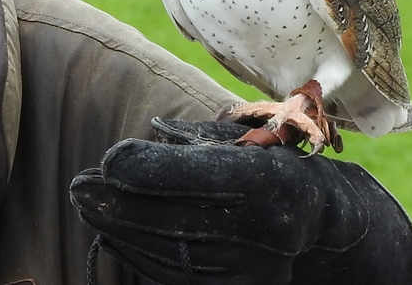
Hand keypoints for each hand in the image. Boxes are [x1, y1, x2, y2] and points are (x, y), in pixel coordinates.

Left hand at [70, 119, 411, 284]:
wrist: (330, 237)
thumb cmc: (286, 177)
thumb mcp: (257, 144)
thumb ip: (205, 141)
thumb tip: (144, 141)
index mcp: (266, 183)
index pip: (191, 177)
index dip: (142, 169)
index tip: (110, 158)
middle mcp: (255, 232)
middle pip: (166, 217)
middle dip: (114, 201)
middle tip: (81, 184)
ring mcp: (243, 271)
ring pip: (161, 251)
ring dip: (117, 228)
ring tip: (89, 202)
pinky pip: (170, 276)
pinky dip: (137, 255)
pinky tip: (115, 234)